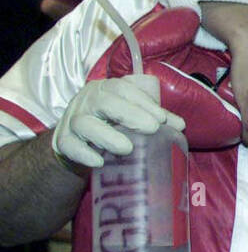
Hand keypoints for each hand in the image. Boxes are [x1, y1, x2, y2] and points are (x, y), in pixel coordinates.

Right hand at [52, 77, 184, 169]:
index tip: (162, 119)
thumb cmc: (110, 123)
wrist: (76, 140)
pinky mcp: (63, 140)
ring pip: (84, 123)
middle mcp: (87, 101)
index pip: (123, 89)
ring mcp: (72, 120)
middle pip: (105, 102)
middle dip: (130, 114)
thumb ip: (154, 117)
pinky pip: (69, 145)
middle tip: (152, 128)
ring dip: (107, 136)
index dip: (143, 102)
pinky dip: (83, 153)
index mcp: (106, 90)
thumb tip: (180, 125)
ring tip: (127, 149)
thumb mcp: (130, 115)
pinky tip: (99, 161)